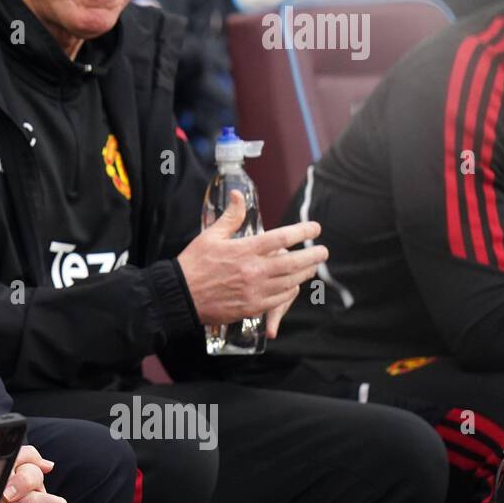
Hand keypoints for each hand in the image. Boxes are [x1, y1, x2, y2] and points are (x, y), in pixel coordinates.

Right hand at [176, 190, 326, 330]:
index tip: (315, 228)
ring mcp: (255, 291)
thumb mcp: (209, 236)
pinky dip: (290, 291)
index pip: (282, 237)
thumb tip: (237, 195)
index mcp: (245, 250)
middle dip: (313, 256)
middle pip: (294, 262)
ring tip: (311, 267)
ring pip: (291, 282)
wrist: (180, 295)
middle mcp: (254, 270)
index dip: (303, 231)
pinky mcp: (253, 307)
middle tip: (323, 251)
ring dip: (305, 273)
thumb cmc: (193, 264)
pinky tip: (292, 286)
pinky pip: (281, 299)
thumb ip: (230, 217)